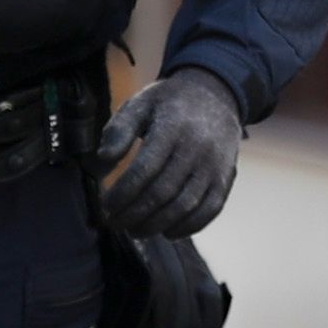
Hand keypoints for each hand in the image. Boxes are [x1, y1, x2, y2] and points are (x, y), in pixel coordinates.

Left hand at [93, 67, 243, 235]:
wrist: (216, 94)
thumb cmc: (169, 103)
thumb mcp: (140, 104)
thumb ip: (118, 130)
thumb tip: (102, 161)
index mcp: (172, 127)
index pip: (144, 170)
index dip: (123, 193)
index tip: (106, 206)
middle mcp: (197, 148)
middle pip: (163, 193)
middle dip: (135, 214)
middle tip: (115, 223)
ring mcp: (215, 165)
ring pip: (185, 206)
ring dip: (157, 225)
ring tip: (135, 230)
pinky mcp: (226, 177)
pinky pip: (210, 210)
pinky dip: (188, 227)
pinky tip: (167, 232)